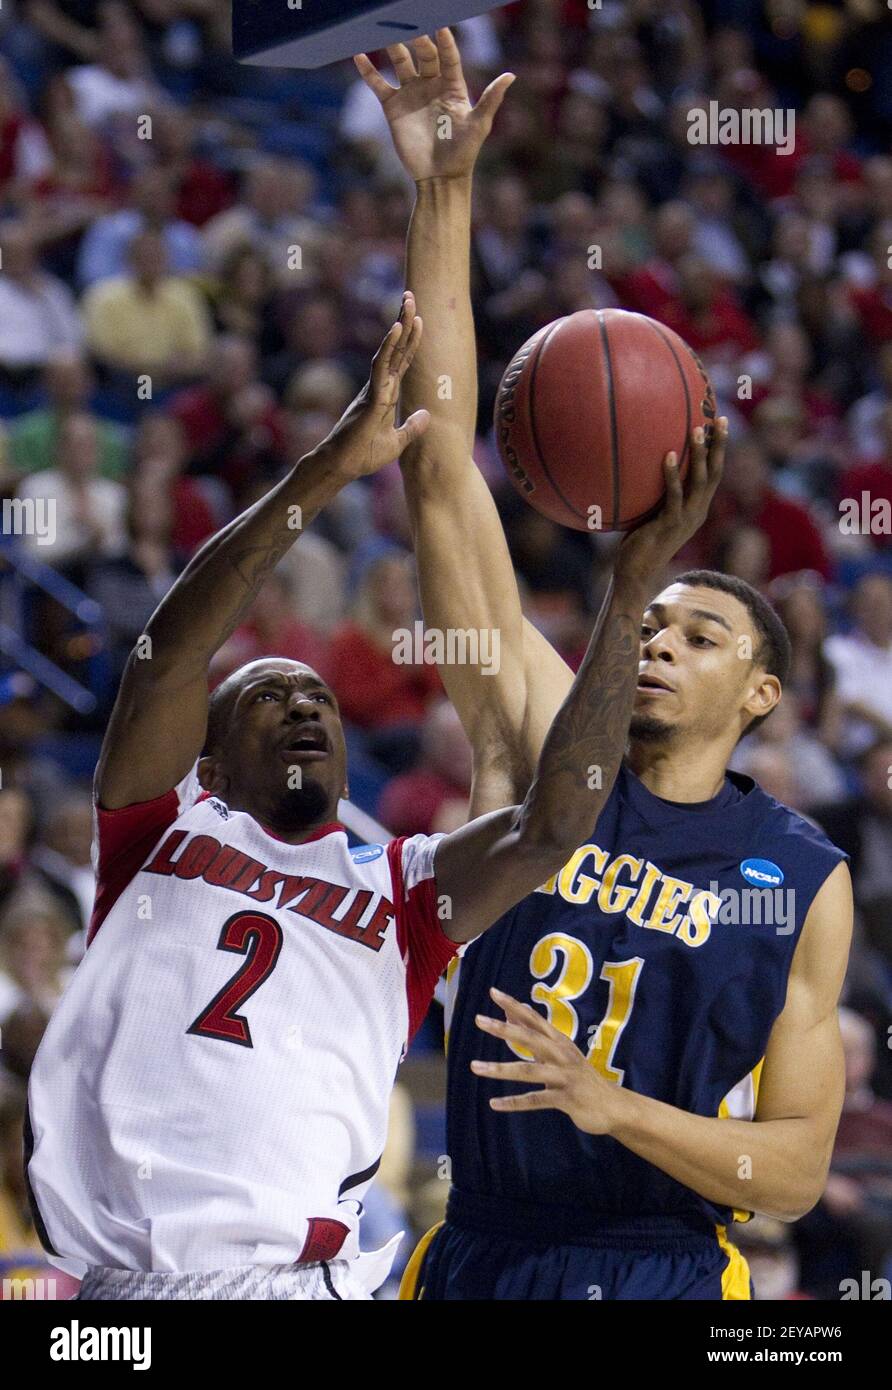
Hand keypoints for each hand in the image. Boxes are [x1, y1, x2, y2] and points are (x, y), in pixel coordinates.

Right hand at [315, 291, 429, 478]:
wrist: (343, 466)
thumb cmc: (363, 455)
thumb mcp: (397, 442)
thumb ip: (412, 428)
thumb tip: (428, 415)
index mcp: (386, 395)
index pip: (402, 362)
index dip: (410, 341)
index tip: (418, 319)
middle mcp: (379, 386)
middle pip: (396, 350)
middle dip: (404, 322)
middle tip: (410, 296)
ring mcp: (374, 389)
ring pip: (389, 351)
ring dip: (400, 326)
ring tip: (408, 302)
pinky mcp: (371, 396)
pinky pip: (381, 365)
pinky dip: (390, 346)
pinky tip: (397, 328)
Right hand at [354, 28, 513, 181]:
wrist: (438, 178)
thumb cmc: (462, 153)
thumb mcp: (479, 125)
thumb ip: (491, 99)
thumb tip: (511, 76)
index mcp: (453, 86)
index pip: (448, 56)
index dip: (445, 40)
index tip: (440, 25)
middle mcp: (431, 84)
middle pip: (424, 54)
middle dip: (418, 38)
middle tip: (410, 24)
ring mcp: (411, 93)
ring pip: (401, 62)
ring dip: (393, 46)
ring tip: (384, 31)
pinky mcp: (393, 107)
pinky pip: (379, 84)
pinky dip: (369, 70)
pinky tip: (359, 55)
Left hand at [471, 988, 620, 1135]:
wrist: (612, 1105)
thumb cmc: (579, 1076)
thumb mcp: (559, 1052)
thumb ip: (535, 1034)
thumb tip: (512, 1009)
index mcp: (558, 1041)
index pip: (533, 1018)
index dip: (514, 1005)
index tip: (493, 992)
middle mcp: (561, 1054)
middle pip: (530, 1037)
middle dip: (504, 1029)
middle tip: (479, 1020)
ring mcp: (564, 1077)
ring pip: (528, 1071)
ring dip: (500, 1069)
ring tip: (475, 1067)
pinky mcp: (566, 1099)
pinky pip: (536, 1099)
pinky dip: (514, 1102)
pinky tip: (493, 1103)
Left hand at [615, 417, 727, 592]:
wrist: (635, 572)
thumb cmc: (640, 540)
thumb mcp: (654, 511)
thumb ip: (658, 492)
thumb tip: (645, 462)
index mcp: (697, 508)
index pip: (714, 473)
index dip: (719, 449)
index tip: (720, 423)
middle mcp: (697, 512)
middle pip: (714, 473)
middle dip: (719, 445)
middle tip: (720, 419)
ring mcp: (686, 519)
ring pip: (699, 482)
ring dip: (699, 455)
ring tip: (697, 430)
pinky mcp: (669, 524)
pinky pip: (674, 496)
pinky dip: (672, 476)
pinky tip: (667, 456)